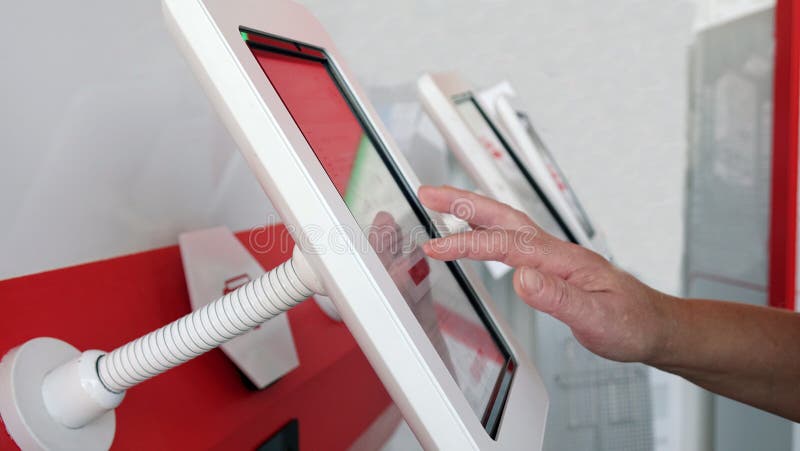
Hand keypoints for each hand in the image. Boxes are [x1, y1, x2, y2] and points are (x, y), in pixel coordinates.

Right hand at [418, 185, 674, 363]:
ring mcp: (552, 257)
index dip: (468, 243)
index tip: (437, 246)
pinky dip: (486, 231)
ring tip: (440, 203)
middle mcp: (554, 251)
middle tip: (427, 194)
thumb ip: (558, 297)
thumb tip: (522, 278)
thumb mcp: (595, 317)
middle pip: (501, 217)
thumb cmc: (630, 322)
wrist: (654, 325)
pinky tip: (476, 236)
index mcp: (560, 259)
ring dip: (471, 211)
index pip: (505, 245)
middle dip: (462, 202)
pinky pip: (510, 241)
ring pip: (505, 225)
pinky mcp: (551, 267)